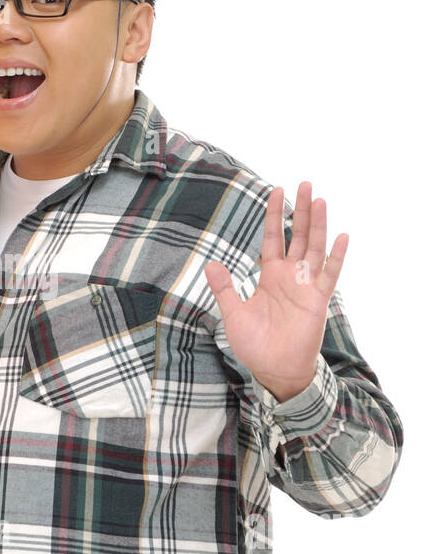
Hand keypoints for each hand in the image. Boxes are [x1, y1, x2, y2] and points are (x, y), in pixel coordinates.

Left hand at [204, 181, 348, 402]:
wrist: (274, 371)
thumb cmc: (255, 345)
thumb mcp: (234, 314)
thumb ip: (225, 288)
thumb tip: (210, 264)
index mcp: (270, 276)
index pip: (273, 237)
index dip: (274, 214)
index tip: (276, 190)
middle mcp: (291, 276)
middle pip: (298, 235)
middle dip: (300, 210)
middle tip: (305, 183)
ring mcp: (306, 286)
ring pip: (315, 248)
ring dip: (318, 225)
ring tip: (319, 200)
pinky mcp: (319, 300)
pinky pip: (330, 275)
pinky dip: (337, 256)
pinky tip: (342, 236)